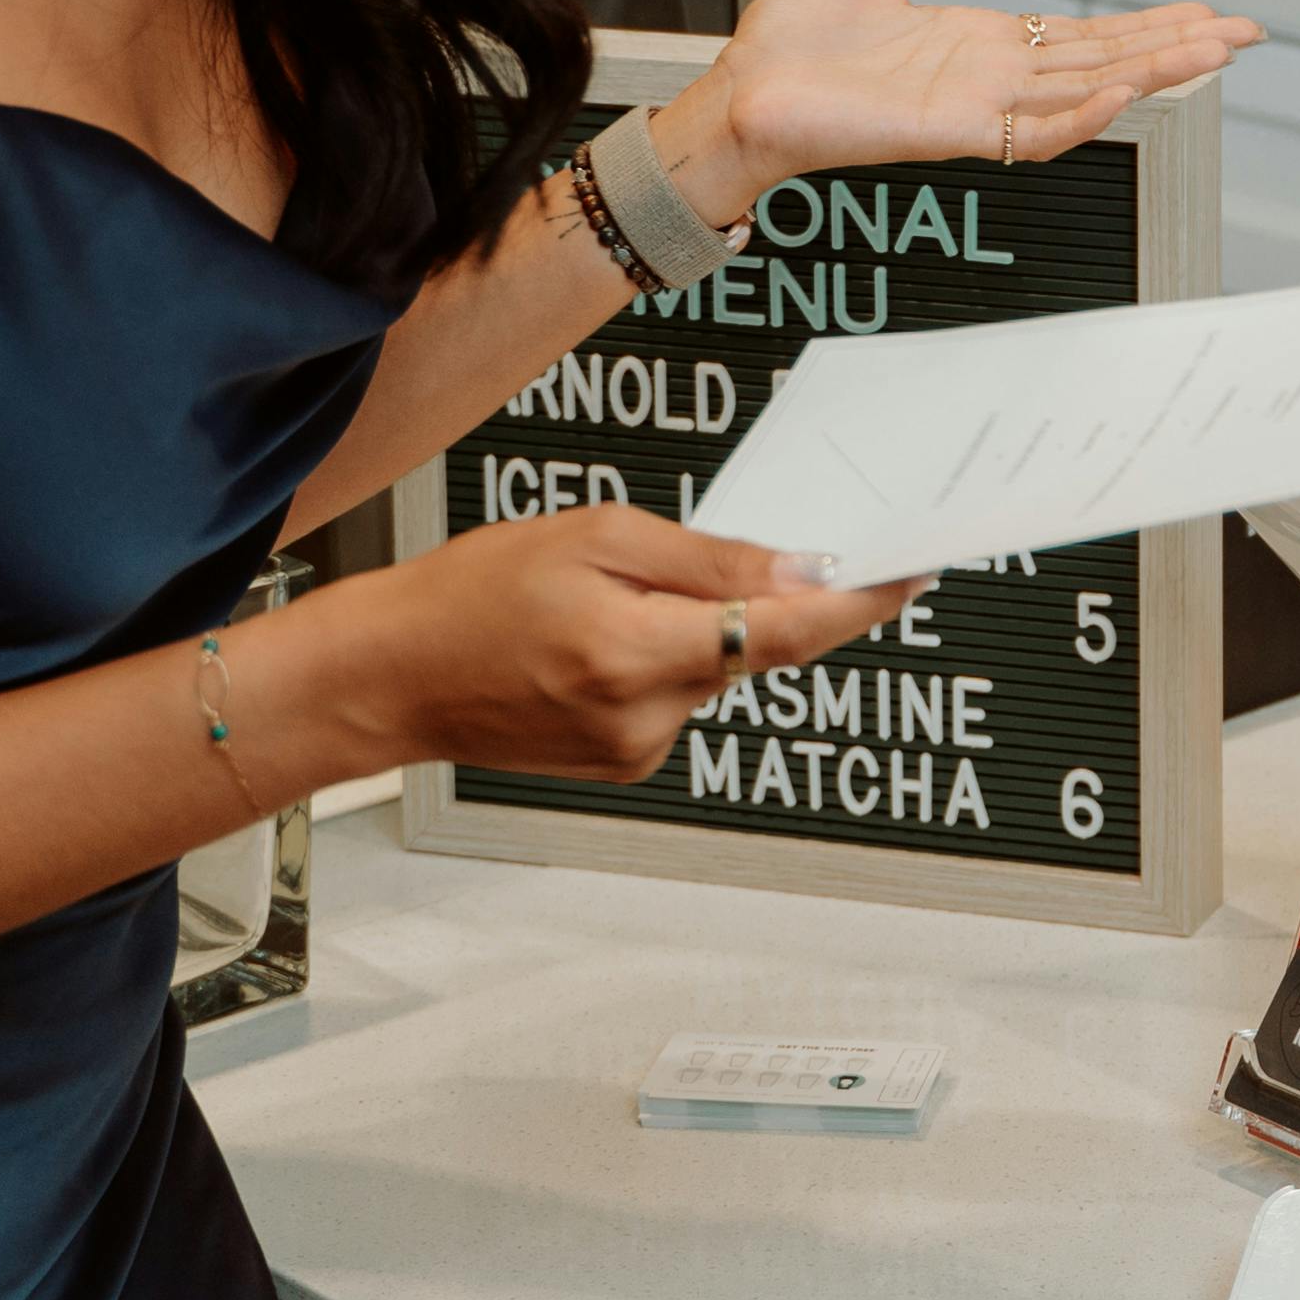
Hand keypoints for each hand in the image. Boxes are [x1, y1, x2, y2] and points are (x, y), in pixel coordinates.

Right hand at [330, 505, 912, 783]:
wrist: (391, 675)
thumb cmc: (471, 596)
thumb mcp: (594, 537)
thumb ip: (708, 559)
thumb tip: (800, 569)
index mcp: (635, 652)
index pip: (784, 633)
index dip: (859, 605)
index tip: (909, 575)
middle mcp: (643, 716)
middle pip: (750, 648)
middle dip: (741, 597)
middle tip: (677, 558)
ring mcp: (634, 748)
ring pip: (712, 669)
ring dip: (689, 628)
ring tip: (599, 602)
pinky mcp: (624, 762)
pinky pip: (676, 695)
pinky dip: (660, 658)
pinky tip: (592, 642)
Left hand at [662, 0, 1257, 203]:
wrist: (740, 94)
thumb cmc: (789, 51)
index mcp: (977, 45)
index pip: (1083, 36)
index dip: (1145, 24)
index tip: (1202, 12)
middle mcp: (988, 80)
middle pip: (1104, 62)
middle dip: (1175, 47)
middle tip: (1241, 33)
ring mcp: (976, 109)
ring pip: (1086, 92)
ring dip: (1150, 71)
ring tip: (1210, 52)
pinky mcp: (952, 132)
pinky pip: (1033, 131)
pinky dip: (1081, 113)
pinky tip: (1123, 90)